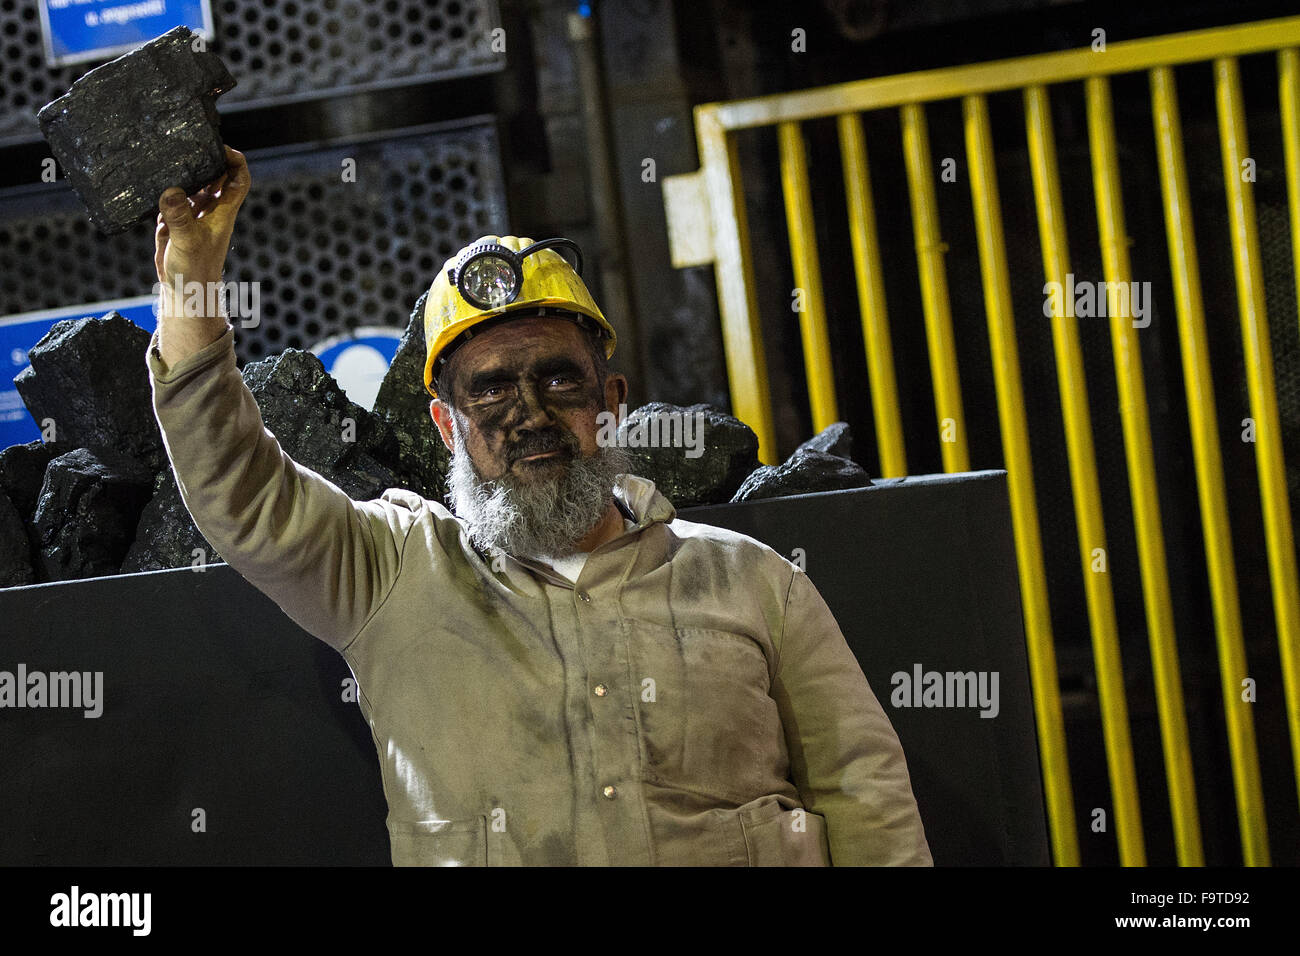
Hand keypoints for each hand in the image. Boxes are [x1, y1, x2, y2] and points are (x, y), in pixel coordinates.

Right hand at [154, 145, 249, 297]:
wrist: (185, 292)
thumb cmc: (195, 271)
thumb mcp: (187, 241)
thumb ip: (180, 217)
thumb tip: (171, 191)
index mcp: (222, 211)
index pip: (238, 179)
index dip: (235, 161)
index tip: (220, 146)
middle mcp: (210, 210)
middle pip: (215, 176)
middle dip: (205, 158)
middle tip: (185, 141)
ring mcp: (192, 215)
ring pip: (192, 185)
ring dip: (183, 171)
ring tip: (166, 152)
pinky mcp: (175, 221)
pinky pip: (171, 198)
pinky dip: (164, 187)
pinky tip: (150, 178)